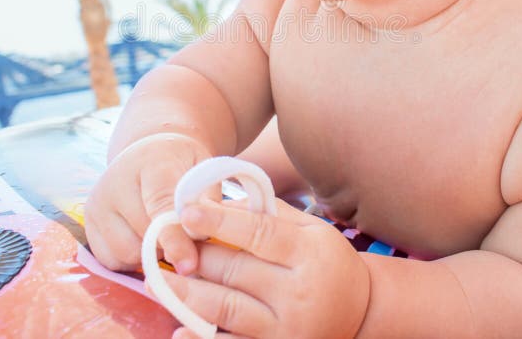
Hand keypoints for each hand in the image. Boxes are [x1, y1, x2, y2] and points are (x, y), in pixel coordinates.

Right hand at [85, 133, 217, 273]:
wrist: (150, 153)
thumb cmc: (182, 165)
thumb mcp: (203, 172)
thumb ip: (206, 202)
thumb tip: (195, 235)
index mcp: (152, 162)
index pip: (160, 204)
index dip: (174, 236)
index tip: (188, 264)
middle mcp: (116, 181)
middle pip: (144, 235)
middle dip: (171, 246)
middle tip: (187, 238)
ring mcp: (98, 202)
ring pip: (127, 253)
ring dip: (151, 254)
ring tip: (165, 234)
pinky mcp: (88, 223)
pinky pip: (112, 261)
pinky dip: (132, 260)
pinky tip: (144, 239)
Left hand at [160, 198, 370, 338]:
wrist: (361, 313)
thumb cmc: (328, 261)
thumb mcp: (312, 231)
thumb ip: (272, 213)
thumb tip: (224, 196)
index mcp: (308, 254)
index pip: (259, 233)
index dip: (221, 221)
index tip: (187, 211)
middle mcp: (298, 292)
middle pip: (236, 270)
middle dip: (196, 255)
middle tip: (162, 243)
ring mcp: (286, 328)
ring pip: (227, 308)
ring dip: (187, 294)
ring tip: (159, 280)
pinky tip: (178, 330)